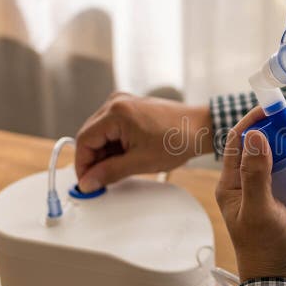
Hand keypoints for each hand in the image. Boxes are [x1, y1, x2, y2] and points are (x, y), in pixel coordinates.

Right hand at [74, 92, 213, 191]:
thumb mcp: (141, 162)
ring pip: (101, 134)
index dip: (83, 165)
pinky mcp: (131, 108)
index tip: (87, 183)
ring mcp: (124, 103)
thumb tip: (88, 183)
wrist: (202, 128)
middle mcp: (116, 102)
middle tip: (102, 180)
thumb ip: (110, 172)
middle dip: (94, 160)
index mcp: (116, 112)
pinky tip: (127, 157)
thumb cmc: (178, 140)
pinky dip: (115, 145)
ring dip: (105, 154)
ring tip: (122, 168)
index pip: (84, 140)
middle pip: (90, 135)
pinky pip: (112, 129)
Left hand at [215, 106, 285, 285]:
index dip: (256, 120)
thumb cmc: (265, 251)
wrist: (285, 284)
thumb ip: (256, 173)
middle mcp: (257, 182)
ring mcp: (280, 192)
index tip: (277, 109)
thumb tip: (256, 134)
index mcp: (235, 182)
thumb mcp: (259, 211)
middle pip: (281, 146)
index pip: (241, 140)